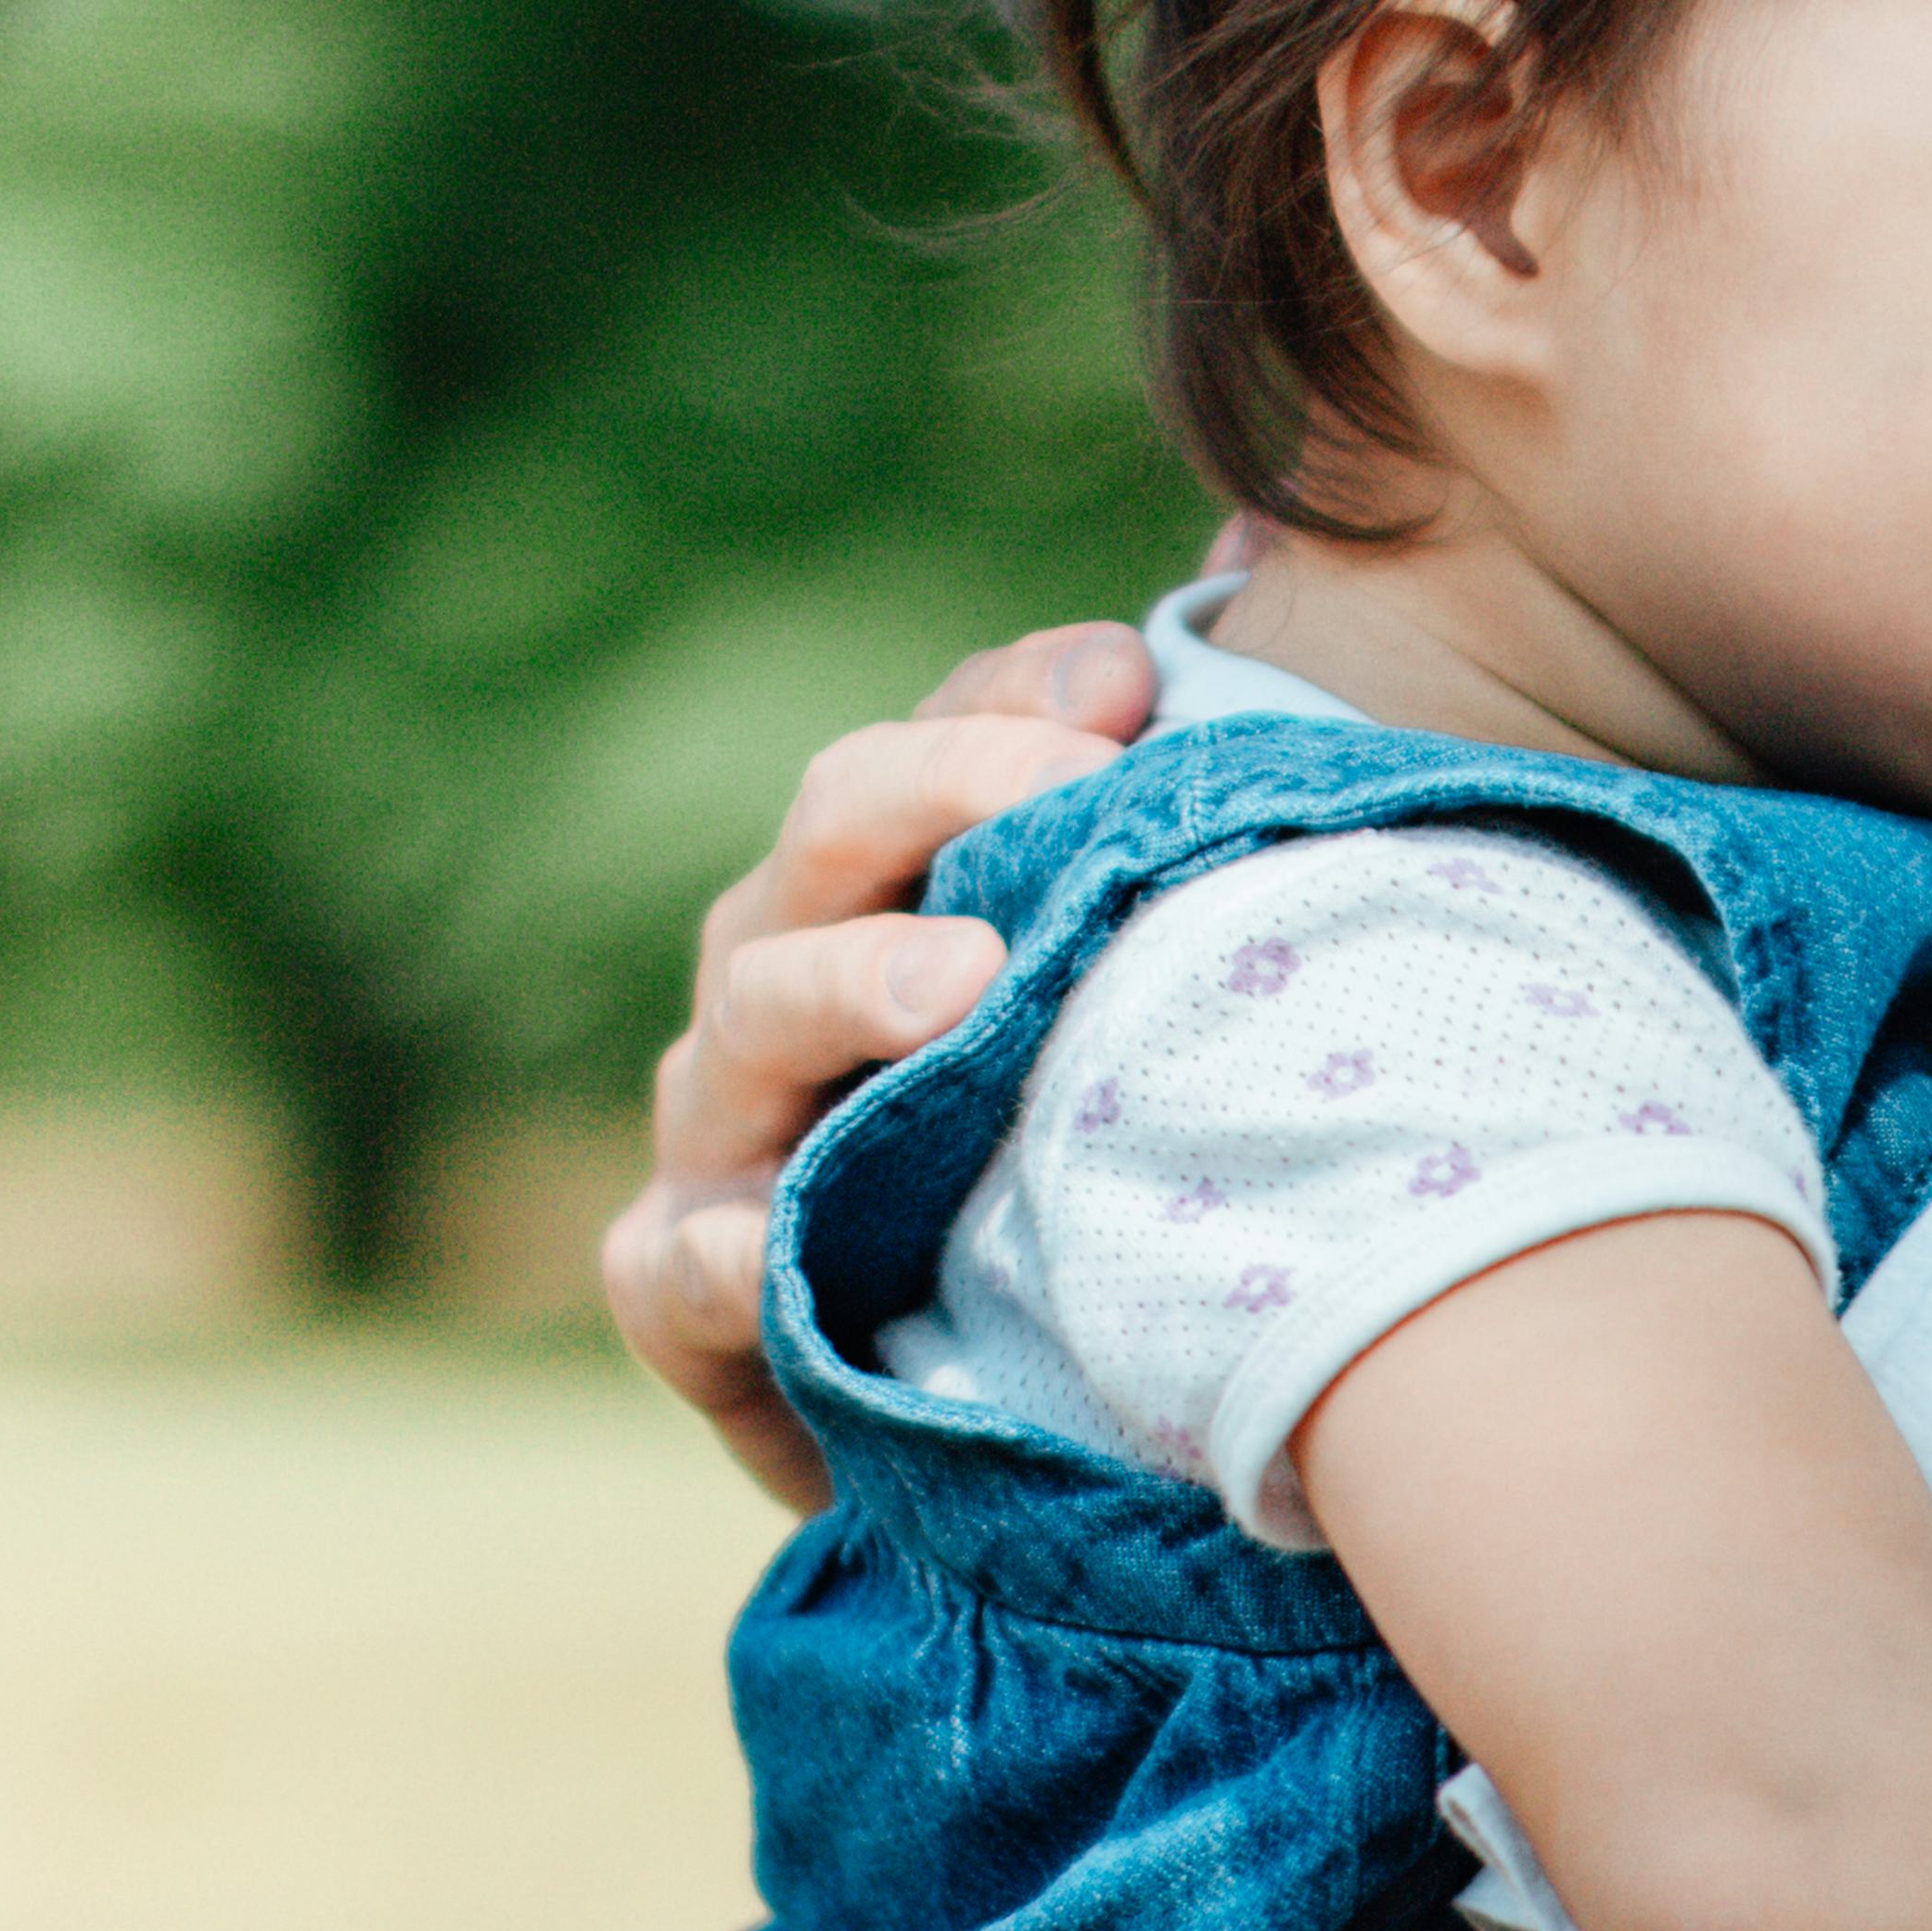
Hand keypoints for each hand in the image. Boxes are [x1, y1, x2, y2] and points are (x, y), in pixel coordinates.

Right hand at [604, 622, 1162, 1504]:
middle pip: (836, 831)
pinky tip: (766, 1246)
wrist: (1032, 1408)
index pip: (942, 739)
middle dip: (947, 790)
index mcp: (902, 881)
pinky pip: (667, 1266)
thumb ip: (1200, 770)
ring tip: (956, 990)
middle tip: (1072, 785)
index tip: (1142, 678)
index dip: (1022, 692)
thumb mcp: (1165, 973)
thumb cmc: (1094, 1155)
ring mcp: (732, 1129)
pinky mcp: (698, 1298)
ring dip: (849, 989)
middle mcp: (797, 972)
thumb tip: (1264, 522)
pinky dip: (714, 1256)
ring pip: (751, 1019)